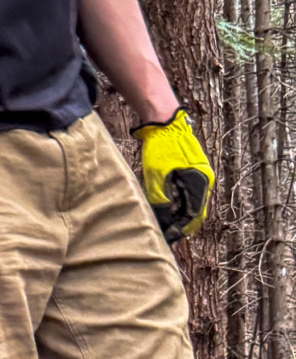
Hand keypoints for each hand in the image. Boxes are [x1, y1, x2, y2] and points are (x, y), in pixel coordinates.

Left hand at [131, 109, 213, 241]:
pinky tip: (166, 207)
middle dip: (180, 224)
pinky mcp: (191, 169)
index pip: (195, 216)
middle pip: (195, 211)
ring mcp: (199, 173)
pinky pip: (188, 191)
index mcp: (200, 182)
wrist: (164, 120)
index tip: (168, 238)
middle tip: (165, 234)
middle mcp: (204, 179)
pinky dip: (179, 202)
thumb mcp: (155, 175)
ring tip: (164, 223)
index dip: (181, 229)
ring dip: (179, 213)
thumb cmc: (161, 145)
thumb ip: (158, 198)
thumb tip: (161, 218)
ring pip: (191, 201)